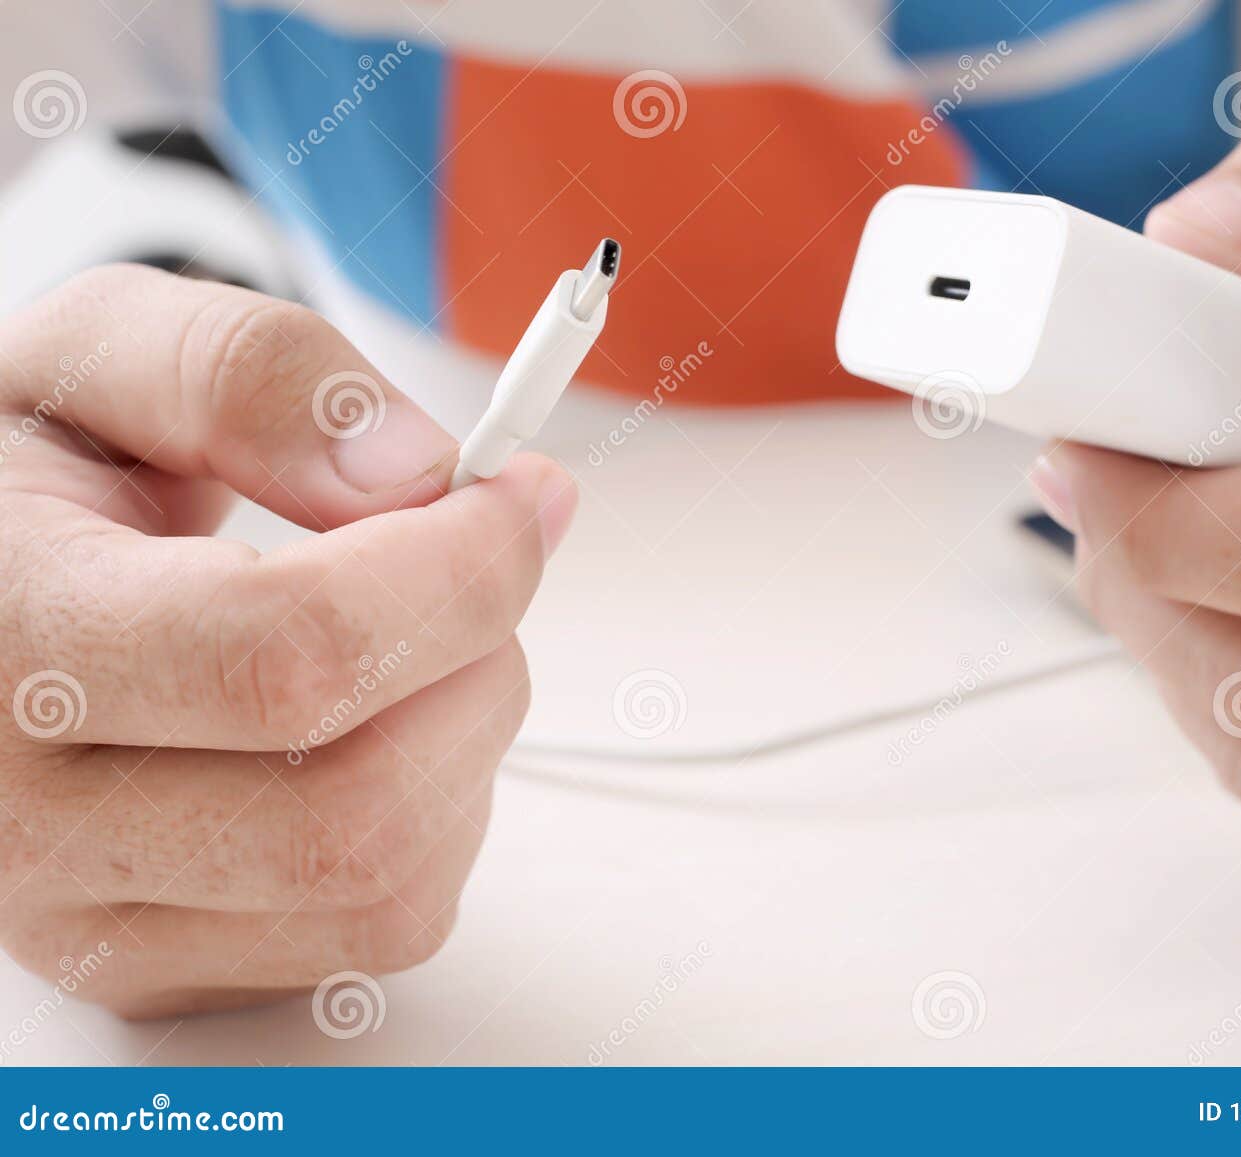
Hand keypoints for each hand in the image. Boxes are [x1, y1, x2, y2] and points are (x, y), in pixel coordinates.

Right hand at [0, 265, 574, 1017]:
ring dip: (465, 745)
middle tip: (467, 572)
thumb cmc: (36, 474)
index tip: (516, 500)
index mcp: (6, 638)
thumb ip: (253, 373)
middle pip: (360, 806)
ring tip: (409, 644)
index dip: (459, 573)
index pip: (292, 655)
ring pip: (389, 888)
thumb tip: (412, 471)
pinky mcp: (152, 966)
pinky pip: (378, 931)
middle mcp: (27, 820)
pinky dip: (434, 823)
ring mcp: (89, 918)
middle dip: (475, 662)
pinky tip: (373, 731)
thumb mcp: (105, 356)